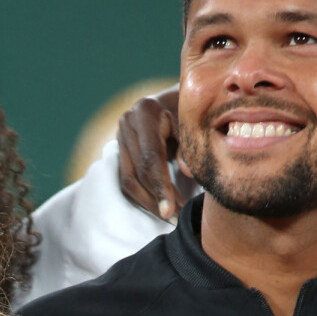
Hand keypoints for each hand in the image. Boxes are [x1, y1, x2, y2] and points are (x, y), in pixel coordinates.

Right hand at [117, 87, 192, 222]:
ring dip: (148, 203)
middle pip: (136, 172)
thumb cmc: (192, 109)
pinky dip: (143, 197)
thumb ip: (190, 147)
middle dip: (156, 199)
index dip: (159, 186)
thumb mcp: (195, 122)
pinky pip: (128, 181)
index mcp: (146, 112)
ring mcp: (121, 136)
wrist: (177, 98)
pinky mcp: (121, 149)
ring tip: (170, 215)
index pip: (150, 157)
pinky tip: (160, 207)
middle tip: (176, 216)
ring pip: (128, 181)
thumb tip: (186, 172)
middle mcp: (127, 122)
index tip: (171, 209)